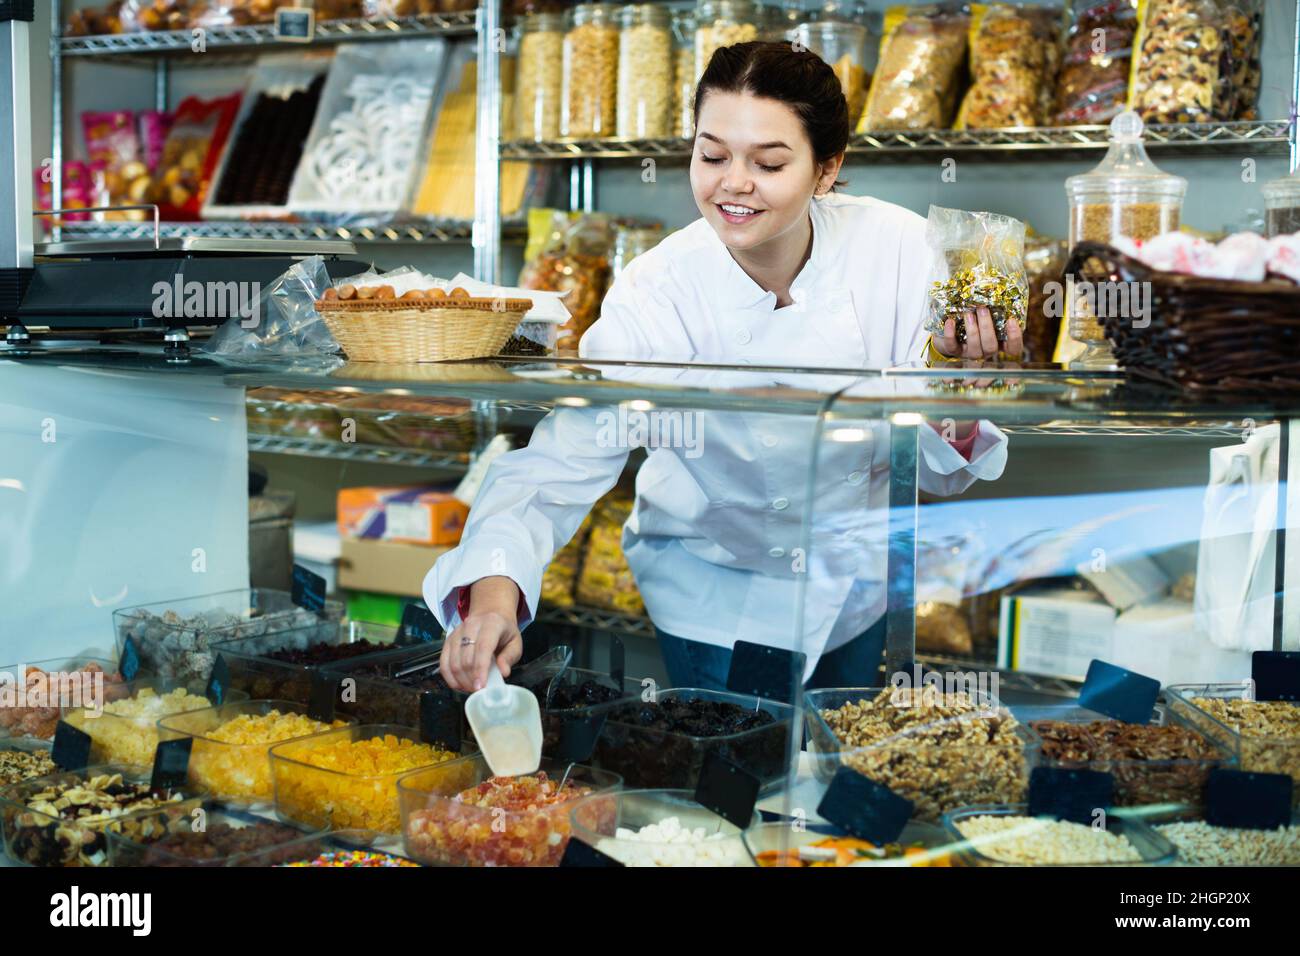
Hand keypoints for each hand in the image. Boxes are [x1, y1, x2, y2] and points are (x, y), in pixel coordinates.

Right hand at [440, 577, 523, 691]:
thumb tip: (503, 672)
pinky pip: (443, 662)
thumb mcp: (515, 642)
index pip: (483, 648)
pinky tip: (459, 684)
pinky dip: (449, 677)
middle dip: (471, 680)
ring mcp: (457, 632)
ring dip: (461, 680)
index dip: (480, 670)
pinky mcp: (448, 640)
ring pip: (453, 662)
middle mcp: (471, 625)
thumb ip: (510, 657)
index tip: (480, 687)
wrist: (491, 615)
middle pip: (466, 658)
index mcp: (491, 624)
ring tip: (471, 689)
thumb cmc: (504, 632)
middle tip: (479, 691)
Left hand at [934, 307, 1023, 360]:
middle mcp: (986, 350)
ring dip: (972, 330)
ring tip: (968, 313)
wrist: (949, 329)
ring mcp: (969, 352)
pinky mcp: (953, 351)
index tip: (1011, 320)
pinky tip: (950, 321)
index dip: (1015, 337)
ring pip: (975, 348)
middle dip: (987, 327)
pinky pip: (952, 346)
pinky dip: (951, 334)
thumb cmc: (973, 317)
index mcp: (999, 342)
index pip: (1013, 348)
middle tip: (983, 309)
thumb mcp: (985, 311)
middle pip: (991, 347)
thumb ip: (993, 303)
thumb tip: (995, 279)